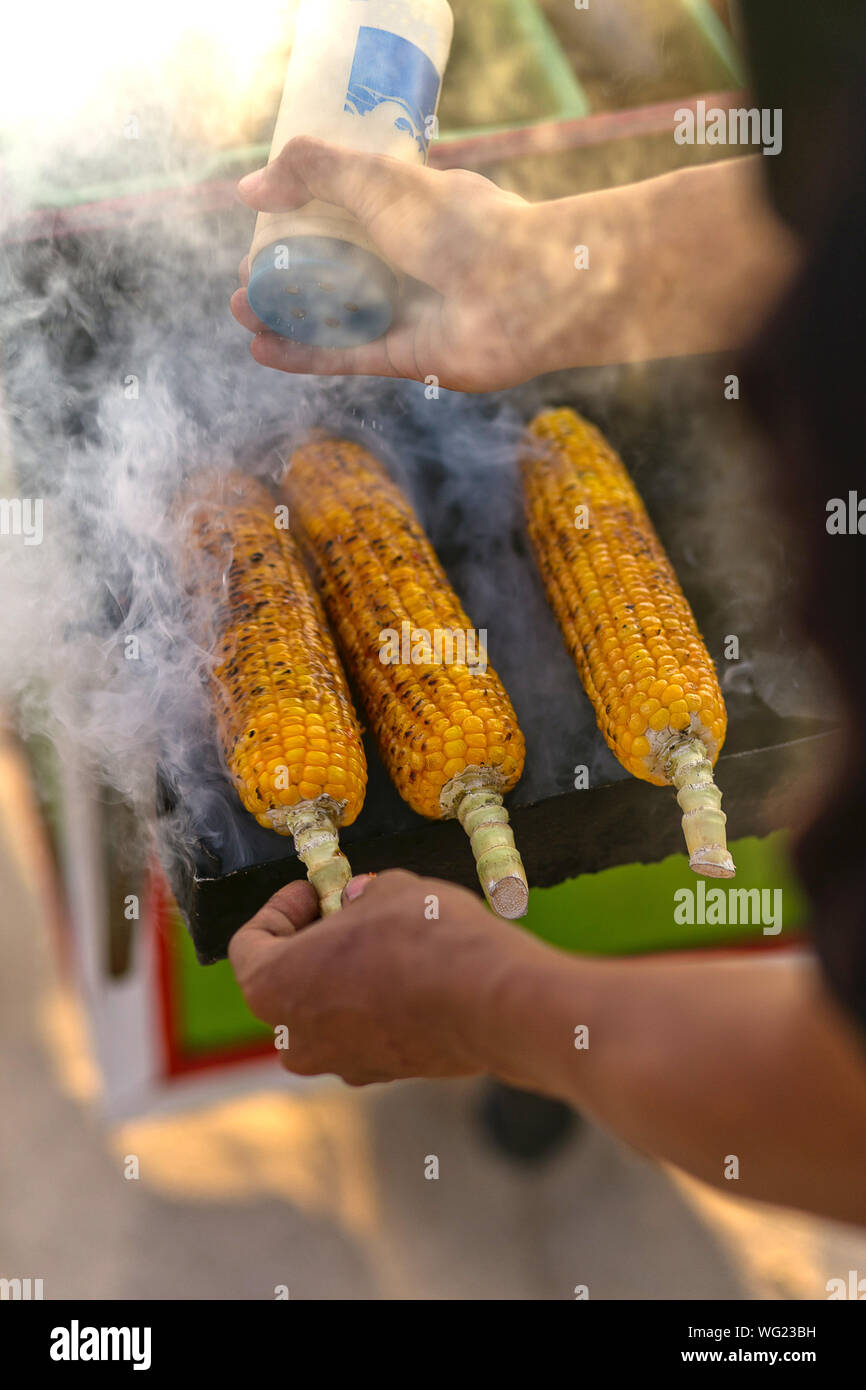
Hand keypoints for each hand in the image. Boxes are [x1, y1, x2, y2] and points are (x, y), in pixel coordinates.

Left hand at [228, 869, 542, 1085]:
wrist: (490, 1000)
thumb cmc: (425, 939)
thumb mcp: (387, 890)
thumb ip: (360, 897)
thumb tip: (360, 902)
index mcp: (272, 987)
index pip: (249, 945)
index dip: (280, 908)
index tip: (313, 890)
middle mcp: (294, 1039)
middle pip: (287, 982)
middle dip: (314, 943)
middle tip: (348, 909)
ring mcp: (340, 1063)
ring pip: (326, 1011)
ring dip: (345, 974)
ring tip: (384, 936)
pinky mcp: (384, 1073)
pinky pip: (364, 1030)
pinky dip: (376, 1002)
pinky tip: (412, 971)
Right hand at [231, 135, 549, 391]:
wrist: (523, 292)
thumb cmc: (460, 226)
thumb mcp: (379, 179)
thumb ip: (314, 170)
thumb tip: (248, 189)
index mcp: (406, 209)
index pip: (344, 209)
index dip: (300, 215)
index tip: (261, 218)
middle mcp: (406, 260)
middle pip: (330, 267)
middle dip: (281, 273)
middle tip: (243, 275)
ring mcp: (407, 310)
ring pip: (332, 315)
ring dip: (282, 314)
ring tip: (241, 308)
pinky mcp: (407, 356)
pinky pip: (345, 356)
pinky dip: (302, 355)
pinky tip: (260, 349)